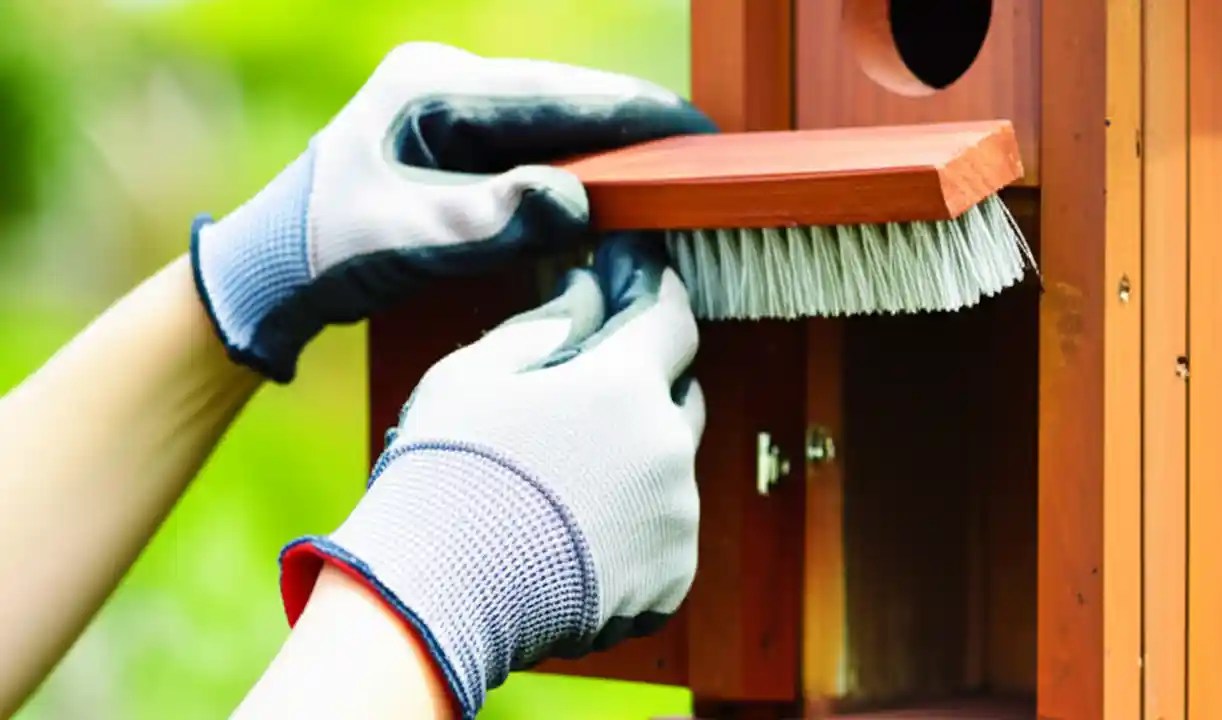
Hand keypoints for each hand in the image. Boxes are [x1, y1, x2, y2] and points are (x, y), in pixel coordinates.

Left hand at [191, 42, 713, 380]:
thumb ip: (483, 220)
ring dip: (609, 148)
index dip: (631, 115)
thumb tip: (573, 202)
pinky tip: (612, 193)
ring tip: (672, 172)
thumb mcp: (398, 238)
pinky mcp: (458, 143)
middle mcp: (447, 84)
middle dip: (632, 127)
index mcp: (431, 87)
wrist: (271, 269)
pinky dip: (577, 167)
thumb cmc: (323, 251)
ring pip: (555, 123)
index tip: (694, 133)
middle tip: (703, 156)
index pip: (555, 95)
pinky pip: (535, 148)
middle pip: (565, 100)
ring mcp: (452, 111)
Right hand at [278, 236, 703, 718]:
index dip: (656, 298)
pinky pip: (665, 534)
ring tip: (560, 488)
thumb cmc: (448, 474)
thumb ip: (545, 324)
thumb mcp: (475, 374)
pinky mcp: (671, 578)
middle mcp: (667, 449)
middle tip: (581, 400)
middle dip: (641, 388)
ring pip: (669, 470)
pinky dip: (634, 528)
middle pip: (677, 397)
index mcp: (625, 386)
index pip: (670, 320)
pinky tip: (573, 536)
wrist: (438, 597)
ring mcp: (676, 520)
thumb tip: (587, 293)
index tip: (641, 287)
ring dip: (634, 463)